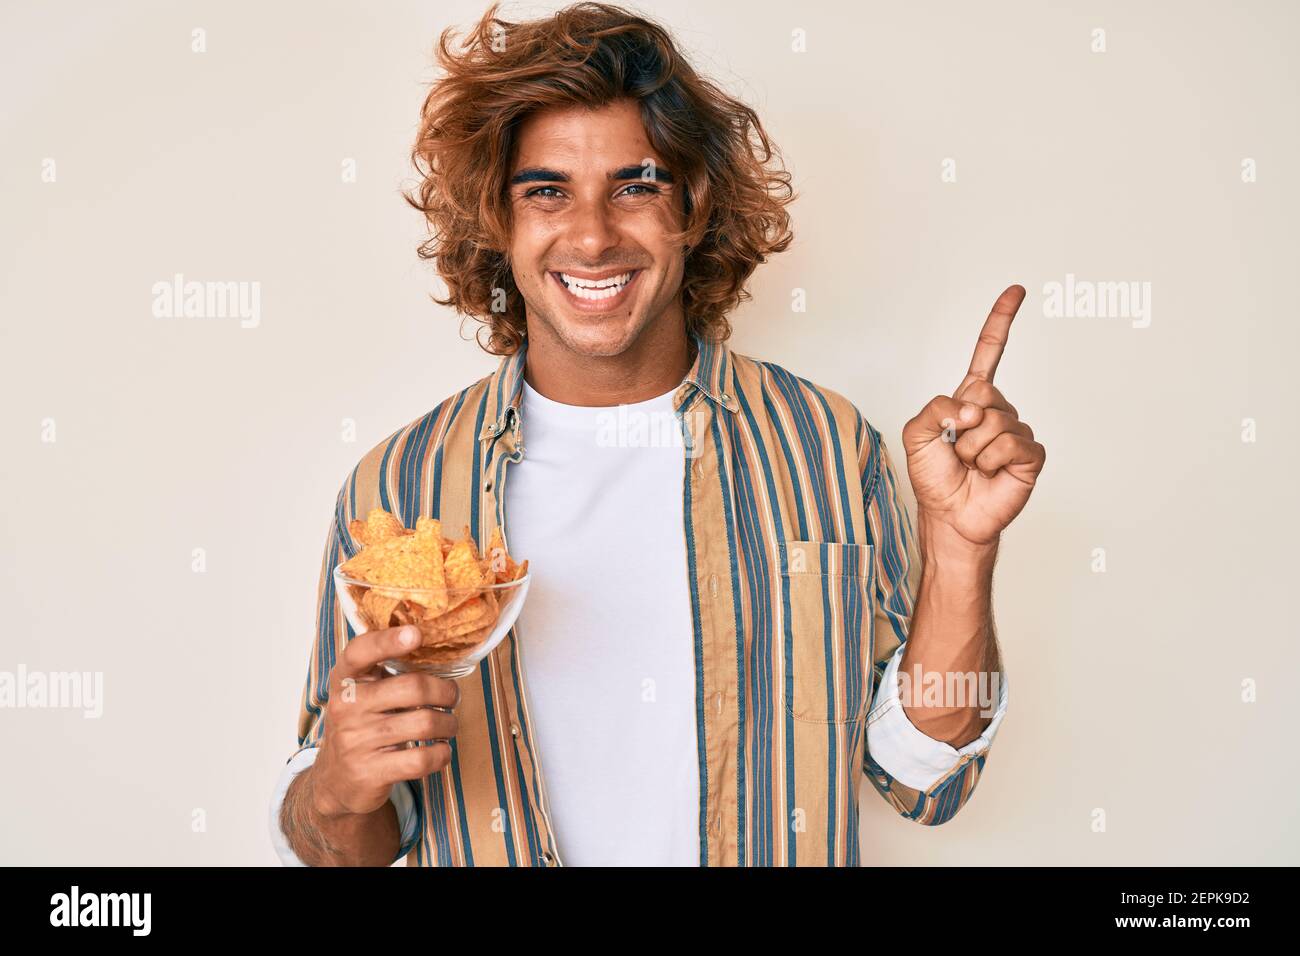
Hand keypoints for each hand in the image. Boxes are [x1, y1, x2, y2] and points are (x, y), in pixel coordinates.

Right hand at [310, 625, 460, 817]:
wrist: (335, 781)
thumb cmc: (360, 726)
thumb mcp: (361, 694)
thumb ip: (386, 671)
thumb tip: (439, 649)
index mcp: (344, 680)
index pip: (360, 651)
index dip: (388, 640)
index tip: (416, 634)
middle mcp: (346, 707)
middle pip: (413, 687)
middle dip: (445, 692)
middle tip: (452, 698)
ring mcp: (356, 741)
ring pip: (424, 723)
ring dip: (448, 724)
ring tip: (448, 725)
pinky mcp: (370, 773)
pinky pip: (421, 759)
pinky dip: (441, 754)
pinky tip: (440, 750)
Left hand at [901, 285, 1045, 547]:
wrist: (949, 515)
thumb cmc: (934, 477)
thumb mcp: (915, 434)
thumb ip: (933, 407)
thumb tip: (971, 407)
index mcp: (971, 398)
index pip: (989, 352)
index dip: (1001, 321)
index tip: (1017, 290)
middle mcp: (997, 410)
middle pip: (984, 391)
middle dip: (960, 423)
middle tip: (955, 448)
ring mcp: (1016, 431)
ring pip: (994, 422)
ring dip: (971, 448)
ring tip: (969, 465)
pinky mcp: (1031, 455)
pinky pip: (1011, 444)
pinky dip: (990, 460)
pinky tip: (988, 473)